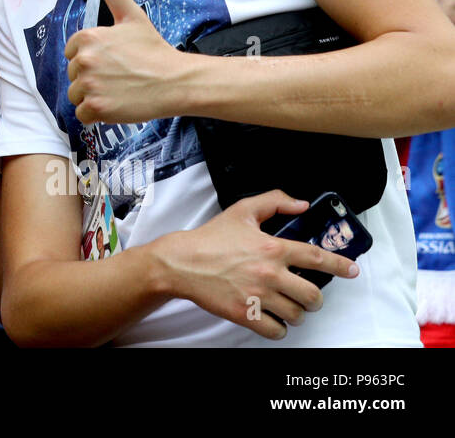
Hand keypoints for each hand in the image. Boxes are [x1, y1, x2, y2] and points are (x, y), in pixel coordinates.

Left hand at [64, 0, 189, 123]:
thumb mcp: (132, 16)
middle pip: (73, 75)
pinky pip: (82, 115)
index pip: (72, 53)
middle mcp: (84, 60)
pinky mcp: (97, 107)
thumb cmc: (154, 50)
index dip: (90, 58)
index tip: (111, 61)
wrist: (176, 80)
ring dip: (92, 97)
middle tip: (118, 77)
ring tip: (117, 91)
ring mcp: (90, 85)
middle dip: (91, 78)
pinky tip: (115, 105)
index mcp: (88, 37)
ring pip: (76, 96)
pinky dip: (96, 114)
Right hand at [150, 191, 359, 338]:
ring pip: (296, 315)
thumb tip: (301, 205)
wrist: (181, 262)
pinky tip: (271, 320)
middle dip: (314, 298)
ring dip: (295, 313)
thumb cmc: (210, 238)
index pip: (317, 258)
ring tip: (286, 307)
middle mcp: (270, 273)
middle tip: (306, 296)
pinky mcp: (246, 314)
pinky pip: (276, 331)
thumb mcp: (242, 211)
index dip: (341, 266)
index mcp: (273, 248)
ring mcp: (259, 296)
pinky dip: (278, 329)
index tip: (352, 271)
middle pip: (313, 295)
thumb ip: (274, 202)